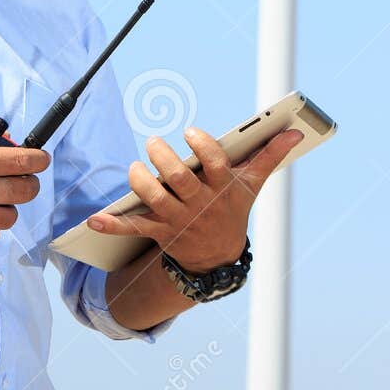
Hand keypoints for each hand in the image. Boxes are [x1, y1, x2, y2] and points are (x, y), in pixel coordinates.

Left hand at [86, 126, 303, 270]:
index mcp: (223, 188)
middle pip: (180, 180)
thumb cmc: (233, 208)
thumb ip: (270, 155)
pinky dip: (112, 225)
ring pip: (155, 200)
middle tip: (153, 142)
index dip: (202, 147)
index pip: (215, 164)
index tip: (190, 132)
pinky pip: (133, 227)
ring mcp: (178, 219)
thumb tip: (295, 133)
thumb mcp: (253, 185)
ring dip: (141, 184)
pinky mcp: (159, 232)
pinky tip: (93, 219)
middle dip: (164, 160)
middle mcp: (200, 204)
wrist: (217, 257)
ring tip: (136, 168)